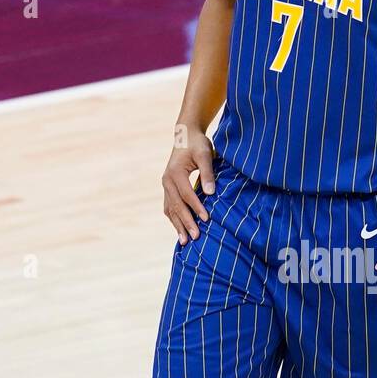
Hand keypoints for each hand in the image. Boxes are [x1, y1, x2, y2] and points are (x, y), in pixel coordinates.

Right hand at [162, 129, 214, 243]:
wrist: (185, 135)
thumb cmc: (197, 144)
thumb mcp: (205, 154)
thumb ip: (207, 173)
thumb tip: (211, 193)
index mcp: (175, 172)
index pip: (187, 194)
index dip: (196, 207)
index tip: (207, 219)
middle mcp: (167, 181)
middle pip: (176, 206)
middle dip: (186, 222)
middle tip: (196, 237)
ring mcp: (165, 185)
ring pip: (170, 209)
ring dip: (178, 225)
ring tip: (185, 241)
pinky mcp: (168, 188)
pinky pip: (169, 207)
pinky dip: (174, 219)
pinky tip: (180, 230)